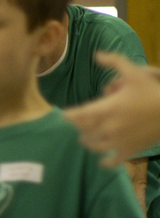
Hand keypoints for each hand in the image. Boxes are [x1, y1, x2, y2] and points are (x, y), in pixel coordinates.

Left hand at [65, 51, 159, 166]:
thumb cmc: (153, 92)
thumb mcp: (134, 72)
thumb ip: (114, 61)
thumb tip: (96, 55)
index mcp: (106, 109)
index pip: (77, 115)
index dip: (69, 115)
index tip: (66, 114)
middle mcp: (108, 127)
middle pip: (83, 130)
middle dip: (80, 126)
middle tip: (80, 123)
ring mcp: (118, 141)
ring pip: (94, 146)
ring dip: (88, 142)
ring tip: (87, 138)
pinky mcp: (129, 151)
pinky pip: (113, 161)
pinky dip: (106, 162)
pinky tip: (103, 161)